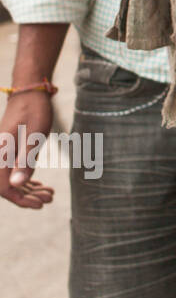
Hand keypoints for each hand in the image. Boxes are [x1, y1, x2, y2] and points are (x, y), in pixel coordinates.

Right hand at [0, 91, 56, 207]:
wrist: (30, 93)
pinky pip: (15, 171)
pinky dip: (28, 181)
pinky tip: (43, 186)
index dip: (20, 199)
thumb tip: (16, 185)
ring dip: (29, 190)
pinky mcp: (10, 151)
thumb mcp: (35, 136)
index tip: (40, 204)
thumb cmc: (34, 111)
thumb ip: (25, 161)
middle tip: (49, 199)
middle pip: (7, 186)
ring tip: (50, 195)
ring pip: (12, 180)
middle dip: (27, 196)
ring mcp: (3, 153)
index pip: (4, 187)